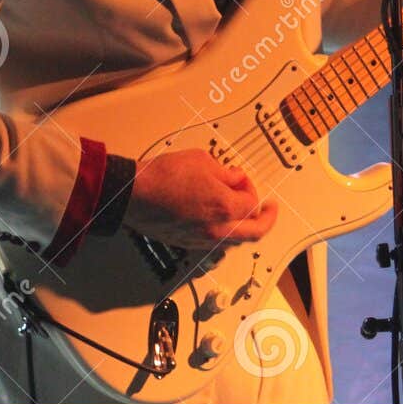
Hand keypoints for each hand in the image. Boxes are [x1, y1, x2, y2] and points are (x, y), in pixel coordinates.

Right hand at [124, 150, 277, 248]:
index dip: (251, 187)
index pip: (253, 202)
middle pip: (254, 233)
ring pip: (236, 241)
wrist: (133, 194)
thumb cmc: (162, 177)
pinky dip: (224, 232)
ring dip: (244, 227)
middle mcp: (217, 229)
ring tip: (242, 213)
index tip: (242, 180)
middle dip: (266, 220)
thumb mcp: (201, 161)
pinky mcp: (187, 243)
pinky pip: (216, 242)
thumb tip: (235, 178)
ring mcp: (202, 239)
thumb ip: (225, 172)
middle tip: (269, 210)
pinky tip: (218, 219)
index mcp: (225, 208)